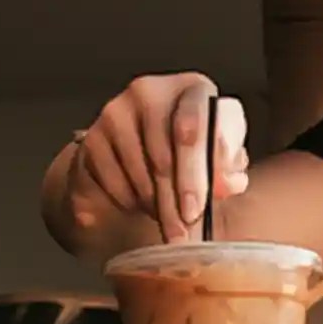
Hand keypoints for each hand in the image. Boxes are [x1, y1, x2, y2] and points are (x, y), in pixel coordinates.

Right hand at [68, 72, 248, 241]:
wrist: (148, 134)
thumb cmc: (196, 143)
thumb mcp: (223, 149)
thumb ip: (229, 165)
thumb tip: (224, 185)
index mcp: (192, 89)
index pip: (192, 130)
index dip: (194, 176)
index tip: (195, 210)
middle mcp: (149, 92)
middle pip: (162, 159)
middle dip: (174, 205)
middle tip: (181, 235)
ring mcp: (116, 113)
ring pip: (137, 176)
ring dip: (154, 207)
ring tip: (167, 216)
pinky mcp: (92, 137)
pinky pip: (112, 184)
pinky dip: (130, 203)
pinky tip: (143, 202)